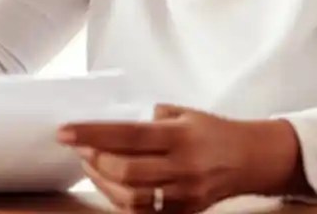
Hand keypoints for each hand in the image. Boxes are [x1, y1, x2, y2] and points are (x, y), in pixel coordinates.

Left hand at [58, 104, 260, 213]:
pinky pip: (144, 213)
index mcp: (180, 135)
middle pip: (126, 171)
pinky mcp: (185, 212)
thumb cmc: (212, 131)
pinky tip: (110, 184)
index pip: (127, 134)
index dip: (92, 133)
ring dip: (102, 182)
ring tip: (92, 165)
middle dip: (93, 159)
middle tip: (79, 147)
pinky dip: (120, 200)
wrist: (251, 158)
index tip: (65, 131)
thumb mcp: (183, 112)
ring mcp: (184, 194)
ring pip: (131, 197)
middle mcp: (183, 166)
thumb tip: (108, 122)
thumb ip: (149, 117)